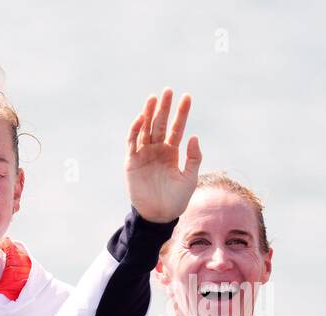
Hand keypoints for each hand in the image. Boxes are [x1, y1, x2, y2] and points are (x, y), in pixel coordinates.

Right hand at [126, 88, 201, 223]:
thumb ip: (194, 157)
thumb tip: (193, 136)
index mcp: (172, 152)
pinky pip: (132, 143)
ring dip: (148, 114)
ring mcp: (144, 155)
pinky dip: (135, 130)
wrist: (159, 215)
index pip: (177, 127)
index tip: (187, 97)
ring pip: (145, 130)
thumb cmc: (177, 198)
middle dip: (164, 108)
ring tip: (152, 98)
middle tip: (167, 90)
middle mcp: (157, 150)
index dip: (181, 113)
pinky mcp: (131, 162)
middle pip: (160, 124)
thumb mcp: (190, 177)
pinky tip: (140, 118)